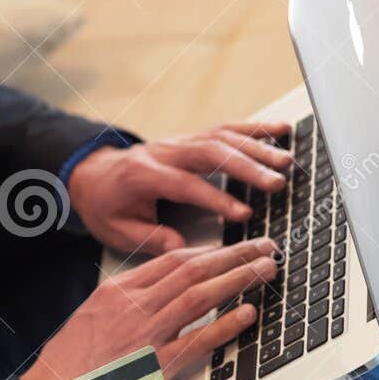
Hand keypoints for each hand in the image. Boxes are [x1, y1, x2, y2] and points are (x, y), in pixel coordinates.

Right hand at [18, 238, 276, 379]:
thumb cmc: (70, 359)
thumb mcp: (93, 314)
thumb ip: (126, 299)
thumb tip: (158, 288)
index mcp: (117, 290)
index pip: (171, 260)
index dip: (209, 250)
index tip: (233, 247)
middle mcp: (133, 305)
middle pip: (192, 270)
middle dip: (233, 255)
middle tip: (264, 247)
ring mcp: (145, 334)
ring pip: (199, 295)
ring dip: (238, 279)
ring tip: (265, 270)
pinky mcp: (154, 365)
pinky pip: (197, 340)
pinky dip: (225, 325)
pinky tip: (248, 315)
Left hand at [67, 122, 293, 255]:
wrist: (91, 176)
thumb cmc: (106, 206)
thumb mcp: (117, 229)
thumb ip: (150, 238)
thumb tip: (184, 250)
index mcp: (142, 174)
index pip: (184, 184)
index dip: (214, 198)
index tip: (243, 214)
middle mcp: (163, 152)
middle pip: (208, 153)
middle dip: (245, 167)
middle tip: (277, 183)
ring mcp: (178, 142)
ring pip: (220, 138)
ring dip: (256, 148)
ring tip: (287, 162)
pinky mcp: (191, 139)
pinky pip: (224, 129)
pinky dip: (254, 129)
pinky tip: (281, 130)